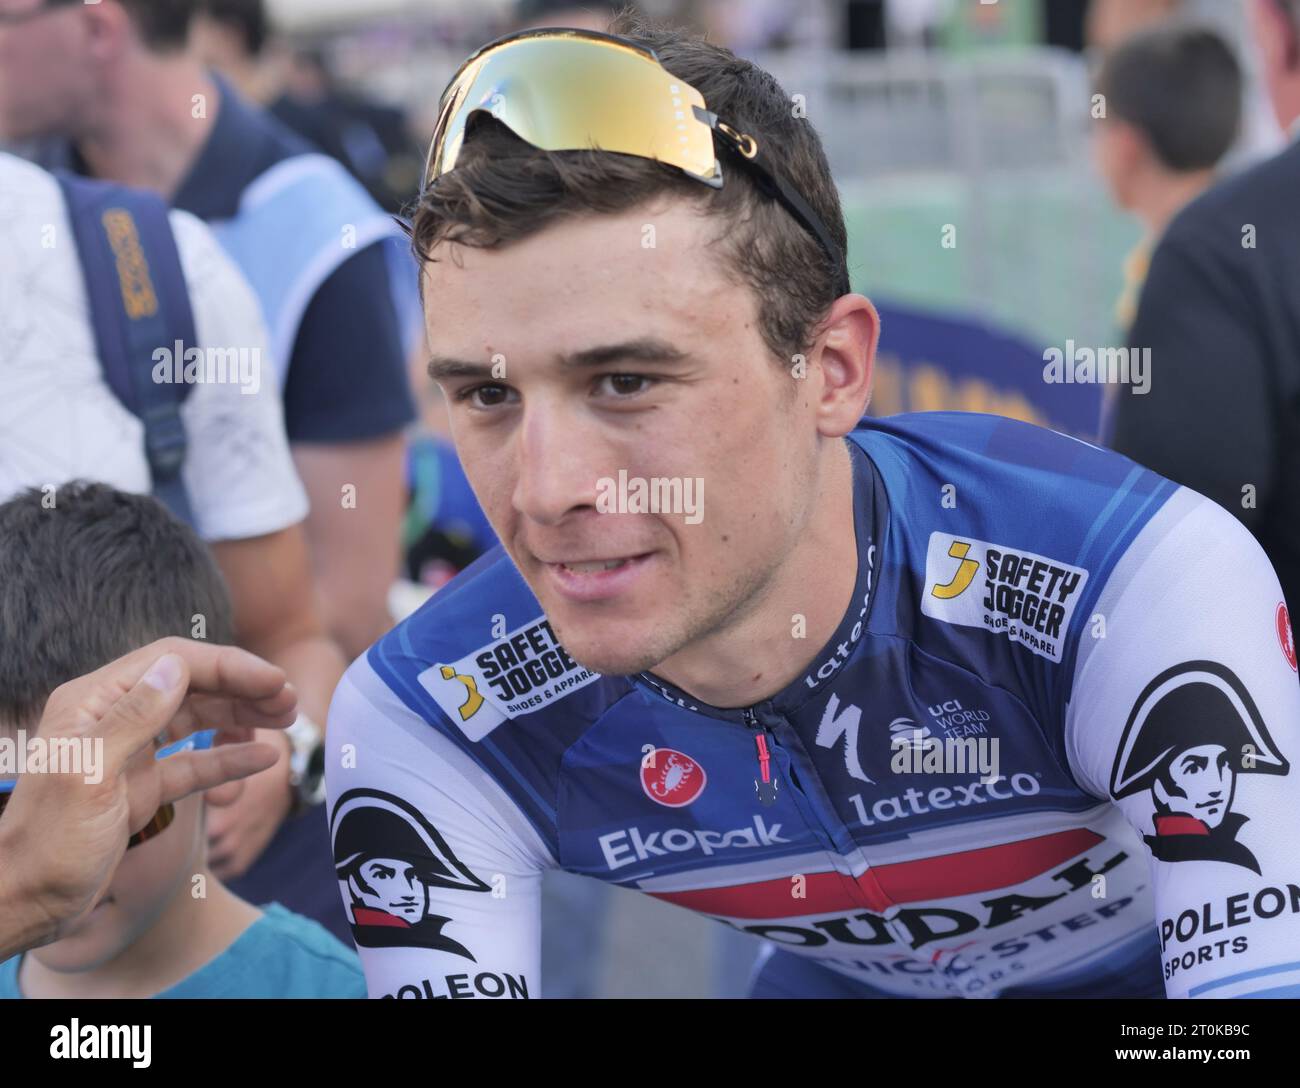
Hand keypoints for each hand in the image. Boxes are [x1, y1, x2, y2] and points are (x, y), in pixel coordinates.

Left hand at [0, 638, 295, 958]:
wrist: (26, 903)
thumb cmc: (48, 843)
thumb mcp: (89, 775)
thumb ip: (133, 717)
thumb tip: (177, 666)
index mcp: (93, 702)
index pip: (173, 661)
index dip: (228, 666)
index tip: (274, 681)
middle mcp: (113, 718)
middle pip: (191, 685)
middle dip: (243, 687)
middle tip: (290, 701)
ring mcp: (131, 752)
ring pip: (197, 718)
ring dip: (242, 715)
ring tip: (284, 721)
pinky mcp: (143, 787)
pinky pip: (196, 762)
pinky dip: (230, 757)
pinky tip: (262, 757)